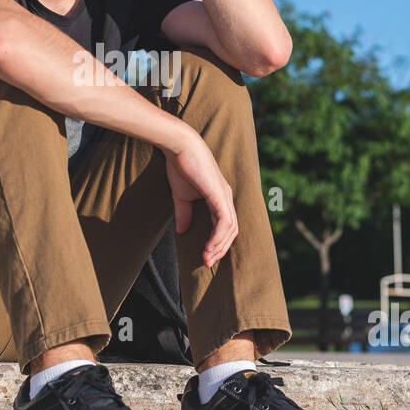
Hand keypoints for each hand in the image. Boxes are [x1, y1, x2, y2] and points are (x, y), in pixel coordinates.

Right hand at [164, 130, 238, 269]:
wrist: (179, 146)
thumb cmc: (181, 166)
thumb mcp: (181, 196)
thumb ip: (184, 213)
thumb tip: (182, 231)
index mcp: (219, 197)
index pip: (224, 226)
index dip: (217, 243)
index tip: (205, 256)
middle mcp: (226, 197)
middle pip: (231, 230)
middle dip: (220, 249)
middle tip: (207, 263)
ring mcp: (224, 195)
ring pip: (230, 228)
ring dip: (218, 247)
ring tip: (206, 258)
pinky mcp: (219, 194)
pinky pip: (224, 221)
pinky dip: (217, 237)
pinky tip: (208, 247)